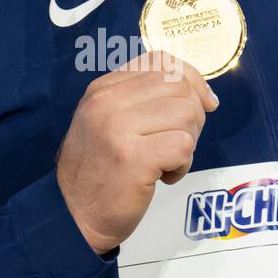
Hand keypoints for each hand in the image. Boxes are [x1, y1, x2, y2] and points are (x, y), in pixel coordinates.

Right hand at [56, 50, 219, 254]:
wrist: (72, 216)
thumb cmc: (101, 173)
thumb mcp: (111, 123)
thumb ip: (146, 101)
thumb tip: (205, 95)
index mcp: (103, 89)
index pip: (161, 61)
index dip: (192, 79)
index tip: (204, 103)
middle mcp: (107, 102)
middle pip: (179, 86)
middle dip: (193, 116)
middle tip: (177, 144)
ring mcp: (117, 128)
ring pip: (186, 114)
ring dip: (187, 143)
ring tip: (165, 162)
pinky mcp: (131, 158)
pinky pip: (184, 146)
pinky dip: (182, 166)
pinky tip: (163, 177)